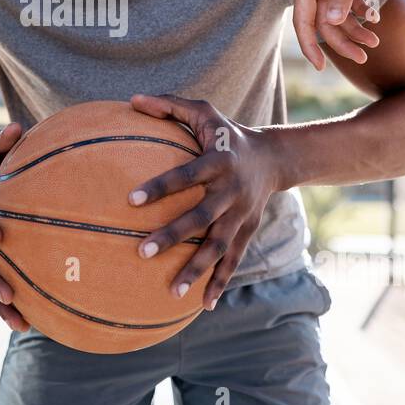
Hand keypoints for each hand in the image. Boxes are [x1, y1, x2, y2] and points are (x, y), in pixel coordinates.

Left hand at [127, 94, 284, 309]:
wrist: (274, 157)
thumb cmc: (226, 133)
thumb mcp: (204, 111)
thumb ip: (169, 105)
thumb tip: (132, 100)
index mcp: (218, 161)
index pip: (186, 175)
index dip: (160, 186)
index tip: (130, 200)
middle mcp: (232, 191)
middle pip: (201, 217)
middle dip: (173, 235)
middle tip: (141, 251)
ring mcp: (242, 215)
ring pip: (218, 246)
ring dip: (196, 269)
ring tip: (172, 291)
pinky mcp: (248, 231)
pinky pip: (234, 260)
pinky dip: (221, 282)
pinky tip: (204, 304)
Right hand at [293, 0, 380, 69]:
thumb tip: (331, 23)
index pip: (303, 20)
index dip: (310, 45)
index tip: (320, 67)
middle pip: (323, 20)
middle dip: (342, 41)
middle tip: (365, 55)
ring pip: (337, 11)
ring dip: (355, 27)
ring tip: (376, 40)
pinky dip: (360, 8)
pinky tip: (375, 16)